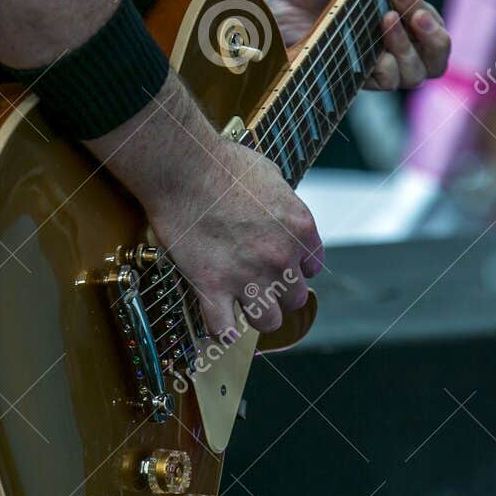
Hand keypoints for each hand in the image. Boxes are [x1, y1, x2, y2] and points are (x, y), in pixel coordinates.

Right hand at [139, 138, 322, 339]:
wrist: (183, 168)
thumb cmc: (222, 163)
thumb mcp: (272, 176)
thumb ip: (284, 205)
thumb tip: (281, 216)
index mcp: (300, 229)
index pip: (313, 267)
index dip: (296, 267)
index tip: (281, 264)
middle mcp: (280, 257)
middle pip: (295, 298)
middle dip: (280, 292)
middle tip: (262, 284)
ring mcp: (247, 275)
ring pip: (267, 321)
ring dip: (257, 315)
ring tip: (244, 305)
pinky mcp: (212, 287)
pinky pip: (223, 329)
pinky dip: (223, 332)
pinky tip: (222, 328)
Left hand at [252, 0, 450, 89]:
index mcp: (400, 13)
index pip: (434, 28)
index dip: (430, 15)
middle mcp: (390, 42)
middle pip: (435, 60)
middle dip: (434, 37)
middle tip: (408, 12)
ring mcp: (371, 61)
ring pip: (413, 76)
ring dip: (407, 49)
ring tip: (384, 19)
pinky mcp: (349, 76)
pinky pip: (383, 84)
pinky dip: (385, 69)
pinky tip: (373, 51)